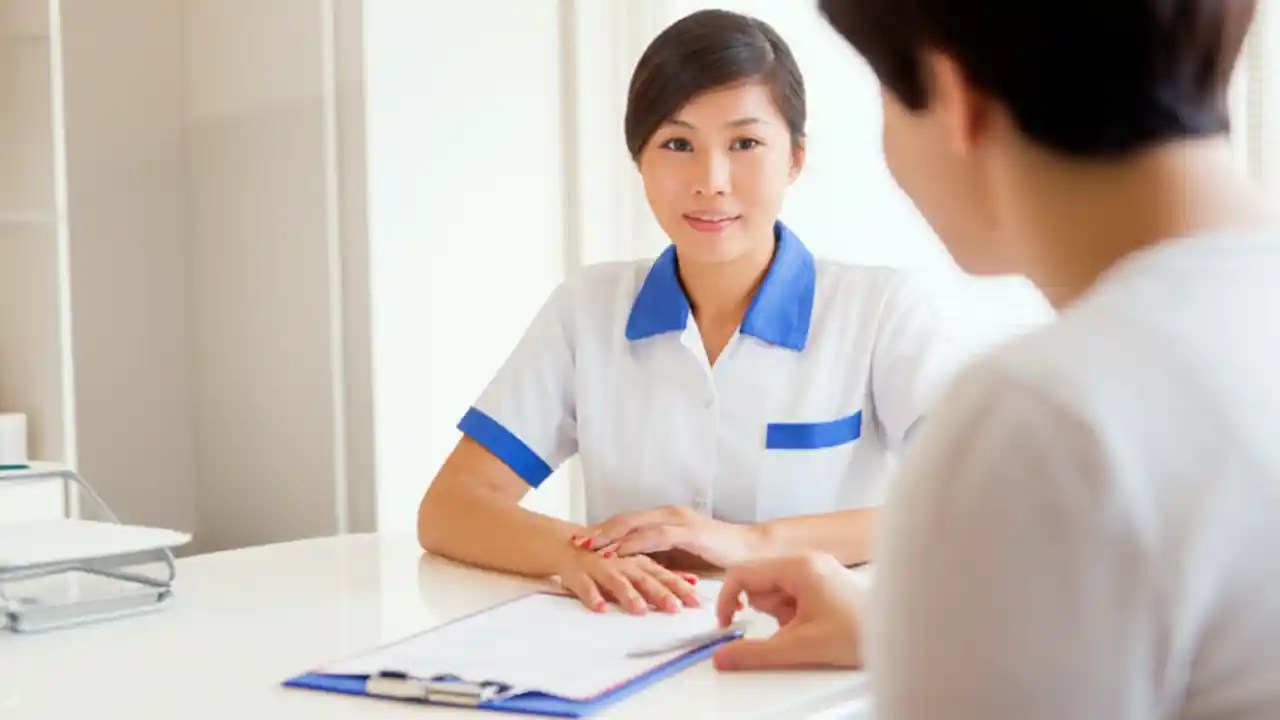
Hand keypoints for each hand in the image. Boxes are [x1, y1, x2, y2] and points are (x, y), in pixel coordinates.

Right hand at [554, 545, 700, 614]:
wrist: (567, 546)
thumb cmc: (606, 560)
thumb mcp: (637, 564)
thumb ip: (662, 575)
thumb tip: (693, 582)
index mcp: (638, 561)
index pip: (663, 575)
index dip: (680, 588)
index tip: (696, 603)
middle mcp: (622, 563)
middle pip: (644, 577)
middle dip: (659, 592)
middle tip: (674, 608)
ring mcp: (599, 567)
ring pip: (616, 580)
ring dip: (628, 594)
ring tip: (639, 609)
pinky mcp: (577, 573)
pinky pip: (584, 585)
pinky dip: (592, 595)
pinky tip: (599, 607)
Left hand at [574, 506, 767, 567]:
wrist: (751, 550)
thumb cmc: (718, 554)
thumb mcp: (681, 555)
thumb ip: (660, 555)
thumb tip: (635, 566)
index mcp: (665, 518)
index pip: (627, 521)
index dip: (603, 529)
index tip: (581, 538)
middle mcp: (669, 514)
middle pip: (625, 519)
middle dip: (599, 530)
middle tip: (575, 541)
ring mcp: (678, 520)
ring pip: (635, 525)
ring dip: (610, 536)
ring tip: (590, 547)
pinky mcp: (689, 532)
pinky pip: (655, 537)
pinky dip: (634, 543)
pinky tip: (618, 552)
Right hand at [712, 553, 863, 670]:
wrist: (899, 635)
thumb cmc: (860, 632)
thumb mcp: (801, 647)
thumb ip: (756, 653)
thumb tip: (724, 656)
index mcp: (798, 566)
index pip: (743, 573)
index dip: (727, 598)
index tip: (726, 624)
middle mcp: (805, 562)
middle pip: (758, 583)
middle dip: (768, 611)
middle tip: (790, 628)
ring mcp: (814, 571)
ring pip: (773, 592)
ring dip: (781, 615)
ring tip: (806, 628)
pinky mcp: (820, 583)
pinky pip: (790, 597)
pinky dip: (793, 616)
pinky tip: (813, 626)